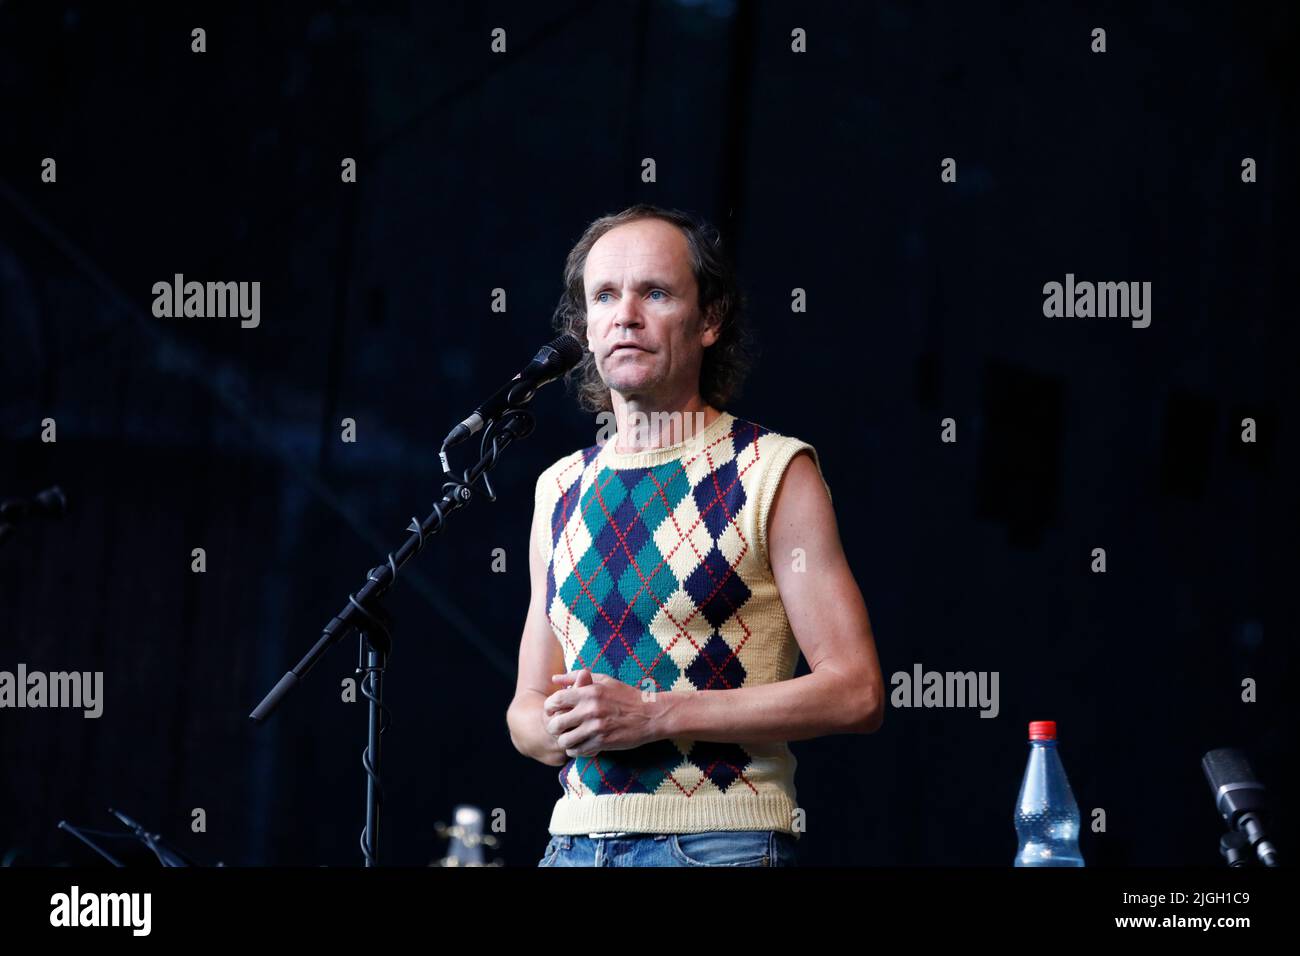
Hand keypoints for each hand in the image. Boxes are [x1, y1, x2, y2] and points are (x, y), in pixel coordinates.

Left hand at [542, 668, 659, 756]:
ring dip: (564, 741)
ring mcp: (596, 728)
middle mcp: (590, 710)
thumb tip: (554, 679)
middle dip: (553, 728)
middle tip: (559, 728)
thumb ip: (576, 677)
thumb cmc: (625, 695)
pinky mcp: (603, 742)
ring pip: (565, 741)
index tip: (553, 712)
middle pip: (556, 724)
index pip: (555, 701)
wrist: (650, 714)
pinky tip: (581, 745)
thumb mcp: (603, 680)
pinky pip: (578, 751)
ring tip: (570, 738)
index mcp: (589, 692)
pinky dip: (576, 750)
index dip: (549, 708)